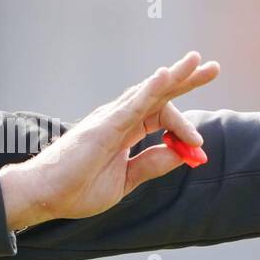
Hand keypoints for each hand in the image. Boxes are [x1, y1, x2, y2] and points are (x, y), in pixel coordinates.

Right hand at [0, 51, 220, 229]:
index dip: (184, 128)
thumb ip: (152, 164)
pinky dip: (150, 90)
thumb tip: (183, 152)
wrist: (46, 197)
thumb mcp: (126, 180)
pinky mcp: (103, 127)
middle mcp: (118, 118)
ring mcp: (110, 119)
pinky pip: (131, 105)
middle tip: (213, 67)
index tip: (198, 147)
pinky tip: (166, 76)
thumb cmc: (77, 188)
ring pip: (148, 92)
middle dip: (186, 79)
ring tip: (197, 62)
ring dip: (174, 76)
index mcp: (124, 130)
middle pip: (158, 94)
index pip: (160, 116)